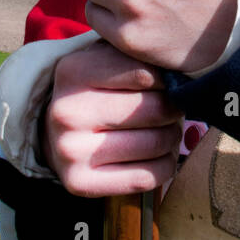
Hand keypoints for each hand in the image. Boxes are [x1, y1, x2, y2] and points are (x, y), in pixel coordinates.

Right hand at [41, 38, 183, 196]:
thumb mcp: (108, 60)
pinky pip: (146, 177)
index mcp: (73, 72)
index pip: (146, 74)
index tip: (167, 83)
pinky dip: (164, 165)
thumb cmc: (96, 90)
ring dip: (172, 137)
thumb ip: (139, 57)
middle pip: (154, 110)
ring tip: (166, 130)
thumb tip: (183, 76)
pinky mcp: (79, 182)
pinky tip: (157, 155)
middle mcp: (67, 112)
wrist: (55, 132)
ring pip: (155, 144)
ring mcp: (70, 150)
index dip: (167, 80)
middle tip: (173, 108)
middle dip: (174, 109)